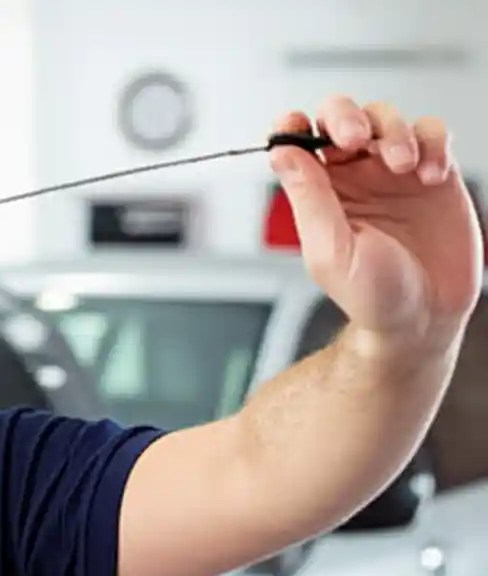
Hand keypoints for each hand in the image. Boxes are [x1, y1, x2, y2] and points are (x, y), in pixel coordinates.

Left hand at [270, 96, 483, 356]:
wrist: (425, 316)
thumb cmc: (373, 294)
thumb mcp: (331, 250)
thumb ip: (309, 198)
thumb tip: (282, 153)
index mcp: (318, 192)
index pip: (298, 142)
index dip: (292, 125)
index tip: (293, 123)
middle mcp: (353, 176)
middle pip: (342, 117)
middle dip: (346, 117)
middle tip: (356, 138)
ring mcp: (393, 172)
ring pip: (387, 119)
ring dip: (394, 132)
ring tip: (403, 166)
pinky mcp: (434, 173)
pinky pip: (432, 134)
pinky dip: (433, 142)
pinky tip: (430, 174)